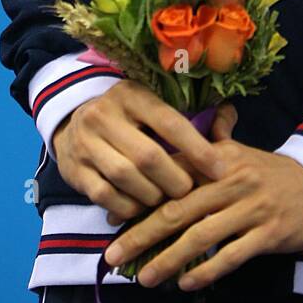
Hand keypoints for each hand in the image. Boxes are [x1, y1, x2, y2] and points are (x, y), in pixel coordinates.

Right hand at [52, 79, 235, 223]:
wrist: (72, 125)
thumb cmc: (128, 118)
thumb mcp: (151, 105)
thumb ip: (190, 115)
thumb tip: (230, 116)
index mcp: (131, 94)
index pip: (170, 122)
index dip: (198, 148)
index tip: (221, 169)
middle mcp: (105, 115)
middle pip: (148, 156)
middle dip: (175, 179)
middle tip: (190, 191)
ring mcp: (86, 143)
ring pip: (126, 177)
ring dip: (153, 195)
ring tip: (167, 199)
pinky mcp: (74, 170)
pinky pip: (105, 196)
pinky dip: (129, 207)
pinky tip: (142, 207)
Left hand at [101, 125, 302, 290]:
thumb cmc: (273, 173)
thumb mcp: (242, 152)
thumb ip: (213, 140)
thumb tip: (191, 123)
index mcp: (219, 160)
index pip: (172, 179)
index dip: (140, 198)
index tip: (112, 216)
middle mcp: (231, 181)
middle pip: (178, 210)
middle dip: (141, 234)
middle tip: (113, 255)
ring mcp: (250, 208)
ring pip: (200, 236)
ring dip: (168, 259)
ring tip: (144, 276)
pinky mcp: (268, 233)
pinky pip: (231, 255)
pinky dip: (206, 269)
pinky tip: (186, 282)